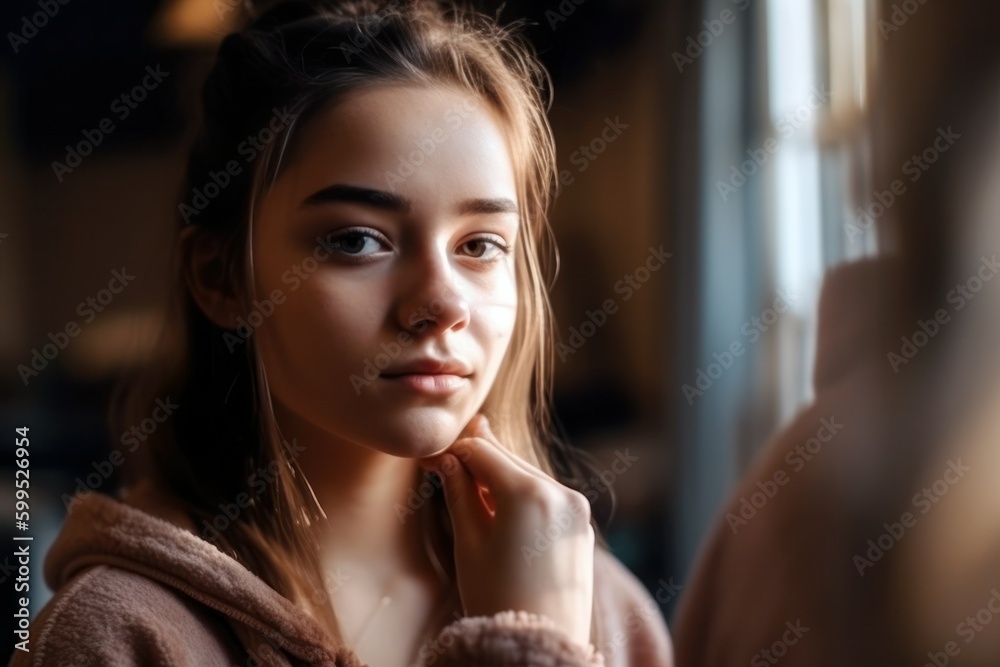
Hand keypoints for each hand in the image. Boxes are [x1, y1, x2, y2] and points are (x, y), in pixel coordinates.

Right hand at [419, 414, 594, 648]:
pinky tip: (499, 506)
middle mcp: (560, 492)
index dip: (453, 451)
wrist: (540, 647)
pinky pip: (547, 497)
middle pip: (508, 459)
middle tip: (444, 461)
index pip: (482, 452)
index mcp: (528, 493)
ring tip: (469, 485)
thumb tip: (447, 460)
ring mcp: (576, 509)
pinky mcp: (582, 526)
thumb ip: (459, 494)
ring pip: (528, 476)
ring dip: (499, 477)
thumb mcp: (469, 544)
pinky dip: (522, 495)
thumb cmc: (496, 599)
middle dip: (477, 460)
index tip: (431, 456)